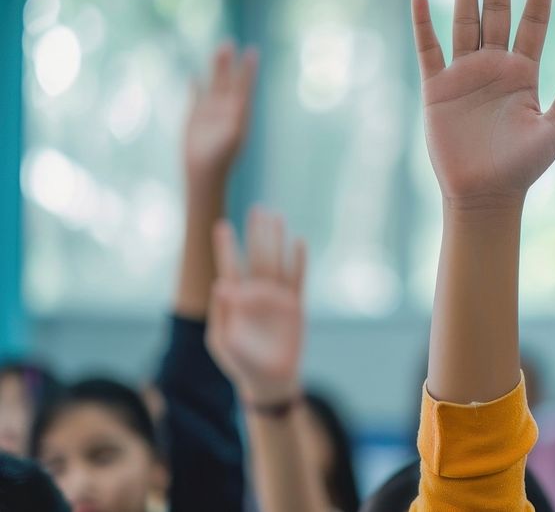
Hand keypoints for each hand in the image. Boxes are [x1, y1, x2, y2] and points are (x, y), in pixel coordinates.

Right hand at [184, 42, 256, 184]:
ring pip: (213, 85)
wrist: (204, 173)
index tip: (252, 52)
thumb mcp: (230, 141)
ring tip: (218, 50)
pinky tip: (194, 77)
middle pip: (228, 81)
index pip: (244, 86)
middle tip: (229, 42)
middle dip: (229, 63)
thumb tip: (239, 111)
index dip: (247, 70)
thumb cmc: (220, 159)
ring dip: (215, 69)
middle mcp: (226, 110)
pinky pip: (196, 98)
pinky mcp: (195, 119)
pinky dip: (195, 87)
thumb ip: (234, 124)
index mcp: (238, 113)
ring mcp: (210, 113)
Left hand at [207, 208, 306, 405]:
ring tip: (277, 217)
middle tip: (257, 209)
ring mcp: (276, 298)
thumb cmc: (240, 364)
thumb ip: (222, 314)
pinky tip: (298, 243)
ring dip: (276, 240)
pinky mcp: (295, 306)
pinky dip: (298, 261)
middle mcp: (256, 294)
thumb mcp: (223, 342)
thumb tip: (220, 284)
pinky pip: (297, 279)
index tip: (222, 225)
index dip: (226, 247)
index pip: (230, 267)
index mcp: (236, 301)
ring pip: (277, 262)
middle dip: (256, 234)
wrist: (269, 380)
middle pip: (256, 258)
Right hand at [411, 0, 554, 210]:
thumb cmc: (524, 169)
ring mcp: (465, 76)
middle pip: (496, 12)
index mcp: (525, 74)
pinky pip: (429, 50)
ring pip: (464, 22)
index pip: (534, 22)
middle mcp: (495, 68)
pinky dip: (424, 25)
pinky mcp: (438, 90)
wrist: (485, 196)